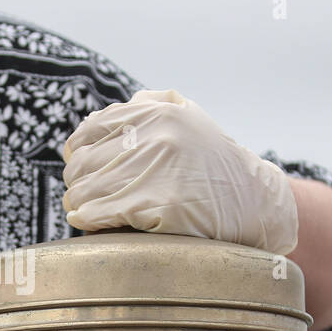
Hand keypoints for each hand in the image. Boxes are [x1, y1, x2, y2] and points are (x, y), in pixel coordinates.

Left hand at [61, 89, 298, 254]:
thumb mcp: (187, 117)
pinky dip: (88, 220)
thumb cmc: (212, 162)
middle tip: (79, 195)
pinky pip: (102, 214)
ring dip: (78, 204)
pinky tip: (89, 222)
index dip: (77, 152)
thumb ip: (143, 108)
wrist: (254, 201)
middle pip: (84, 163)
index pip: (89, 130)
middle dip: (77, 181)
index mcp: (157, 113)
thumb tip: (89, 120)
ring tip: (81, 211)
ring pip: (87, 190)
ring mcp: (158, 172)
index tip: (80, 167)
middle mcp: (156, 137)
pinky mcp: (160, 207)